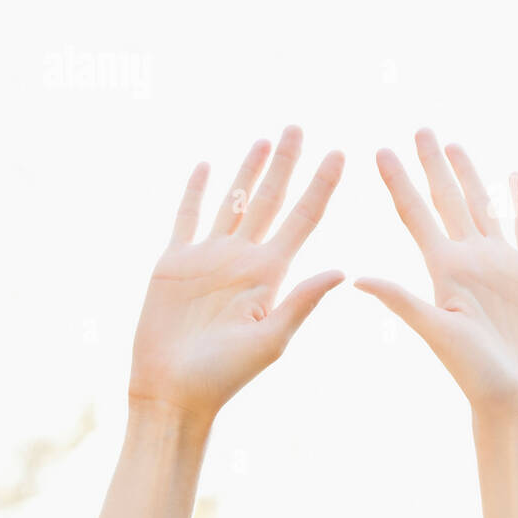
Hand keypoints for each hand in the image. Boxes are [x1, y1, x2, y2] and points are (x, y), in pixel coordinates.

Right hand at [128, 126, 344, 424]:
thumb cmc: (225, 375)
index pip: (303, 218)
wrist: (173, 391)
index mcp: (272, 273)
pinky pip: (187, 218)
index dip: (321, 186)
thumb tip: (343, 270)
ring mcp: (210, 257)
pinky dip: (194, 191)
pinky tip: (206, 165)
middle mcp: (245, 259)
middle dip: (286, 163)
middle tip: (298, 126)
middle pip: (271, 199)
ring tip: (264, 139)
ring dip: (249, 171)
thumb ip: (302, 301)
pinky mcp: (175, 263)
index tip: (340, 153)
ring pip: (234, 201)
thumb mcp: (271, 339)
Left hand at [355, 128, 517, 419]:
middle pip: (447, 200)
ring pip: (482, 206)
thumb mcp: (437, 332)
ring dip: (470, 175)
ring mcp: (501, 263)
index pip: (415, 214)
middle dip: (432, 165)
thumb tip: (356, 277)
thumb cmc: (475, 373)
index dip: (398, 181)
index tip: (379, 150)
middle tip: (420, 129)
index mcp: (443, 268)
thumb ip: (402, 301)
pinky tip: (515, 178)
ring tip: (454, 144)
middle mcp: (469, 259)